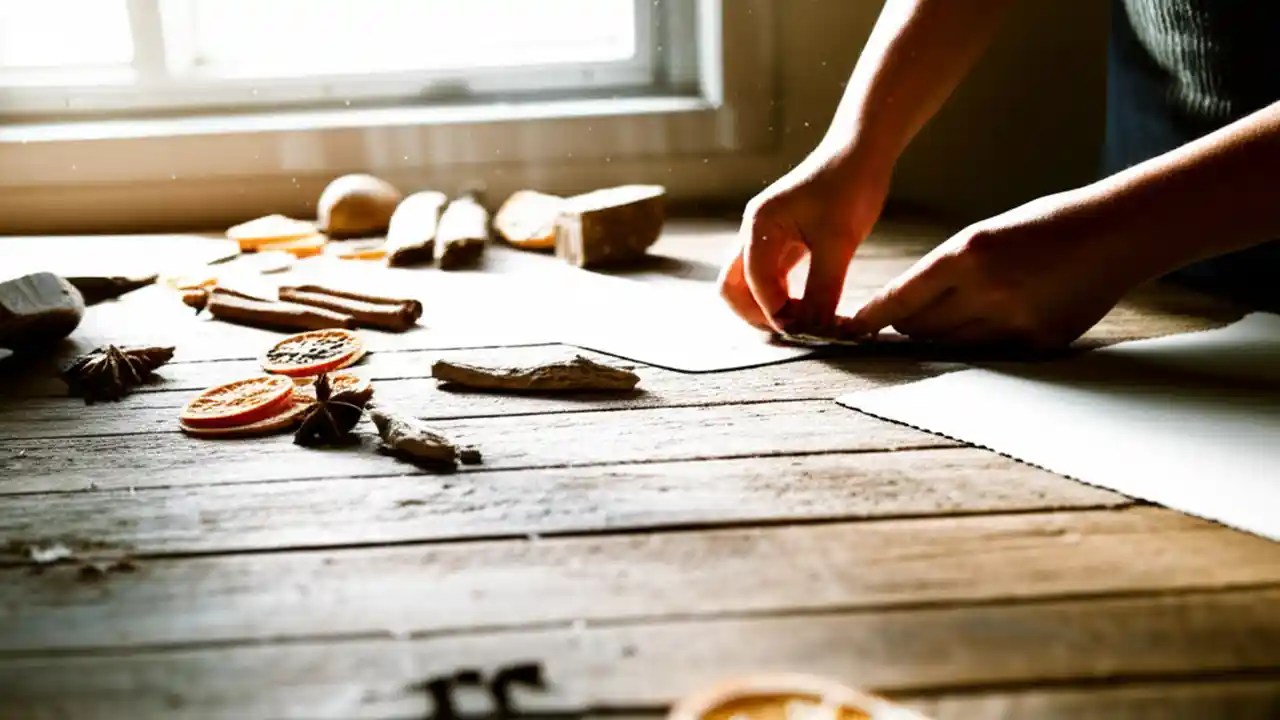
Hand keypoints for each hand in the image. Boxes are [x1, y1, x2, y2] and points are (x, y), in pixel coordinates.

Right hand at [719, 153, 890, 332]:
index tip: (806, 331)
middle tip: (793, 332)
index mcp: (759, 225)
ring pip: (750, 284)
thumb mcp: (839, 242)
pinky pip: (771, 276)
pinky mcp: (783, 239)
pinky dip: (783, 296)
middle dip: (757, 314)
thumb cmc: (850, 185)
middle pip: (734, 287)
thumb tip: (815, 329)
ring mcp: (766, 235)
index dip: (777, 312)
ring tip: (804, 324)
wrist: (862, 150)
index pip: (754, 283)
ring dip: (769, 307)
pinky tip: (809, 308)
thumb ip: (823, 288)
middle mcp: (754, 231)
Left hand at [844, 192, 1143, 348]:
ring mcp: (1011, 321)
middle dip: (905, 327)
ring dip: (939, 338)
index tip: (852, 330)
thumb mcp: (985, 234)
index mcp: (967, 253)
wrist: (1116, 234)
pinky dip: (979, 343)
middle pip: (919, 328)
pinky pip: (988, 354)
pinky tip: (993, 322)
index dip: (872, 318)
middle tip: (902, 321)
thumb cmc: (1046, 226)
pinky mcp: (1035, 343)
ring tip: (949, 320)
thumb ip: (948, 271)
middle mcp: (985, 290)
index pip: (901, 298)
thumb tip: (908, 309)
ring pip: (950, 345)